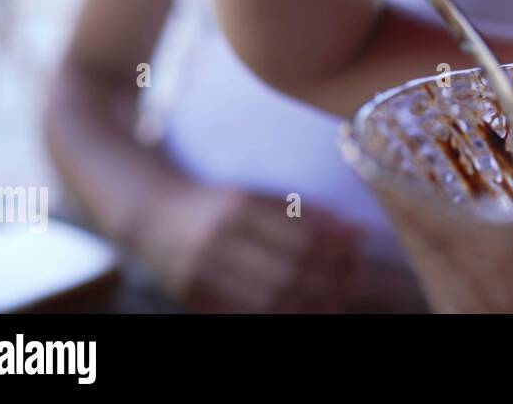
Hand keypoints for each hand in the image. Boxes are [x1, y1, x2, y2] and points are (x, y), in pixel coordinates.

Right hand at [139, 182, 364, 312]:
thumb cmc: (217, 203)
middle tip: (358, 277)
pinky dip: (281, 316)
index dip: (336, 247)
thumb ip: (303, 211)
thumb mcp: (257, 196)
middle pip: (286, 275)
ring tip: (340, 297)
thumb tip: (353, 230)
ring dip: (312, 304)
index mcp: (236, 209)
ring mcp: (201, 276)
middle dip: (330, 280)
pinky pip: (245, 317)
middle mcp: (216, 244)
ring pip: (268, 303)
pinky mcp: (192, 300)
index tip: (361, 246)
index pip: (299, 237)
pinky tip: (307, 310)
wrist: (151, 216)